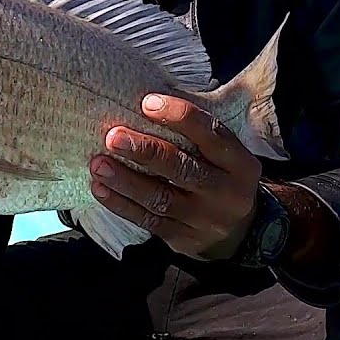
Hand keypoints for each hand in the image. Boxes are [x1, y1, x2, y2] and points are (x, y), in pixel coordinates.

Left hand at [88, 93, 262, 259]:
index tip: (147, 103)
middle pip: (183, 169)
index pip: (211, 134)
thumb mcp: (226, 154)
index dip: (180, 117)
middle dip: (145, 151)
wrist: (241, 232)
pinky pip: (148, 221)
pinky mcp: (183, 238)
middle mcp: (225, 192)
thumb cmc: (221, 177)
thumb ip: (198, 132)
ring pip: (160, 198)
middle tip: (113, 137)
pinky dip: (121, 204)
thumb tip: (151, 101)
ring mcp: (204, 219)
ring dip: (125, 180)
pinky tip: (101, 188)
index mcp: (239, 163)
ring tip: (99, 164)